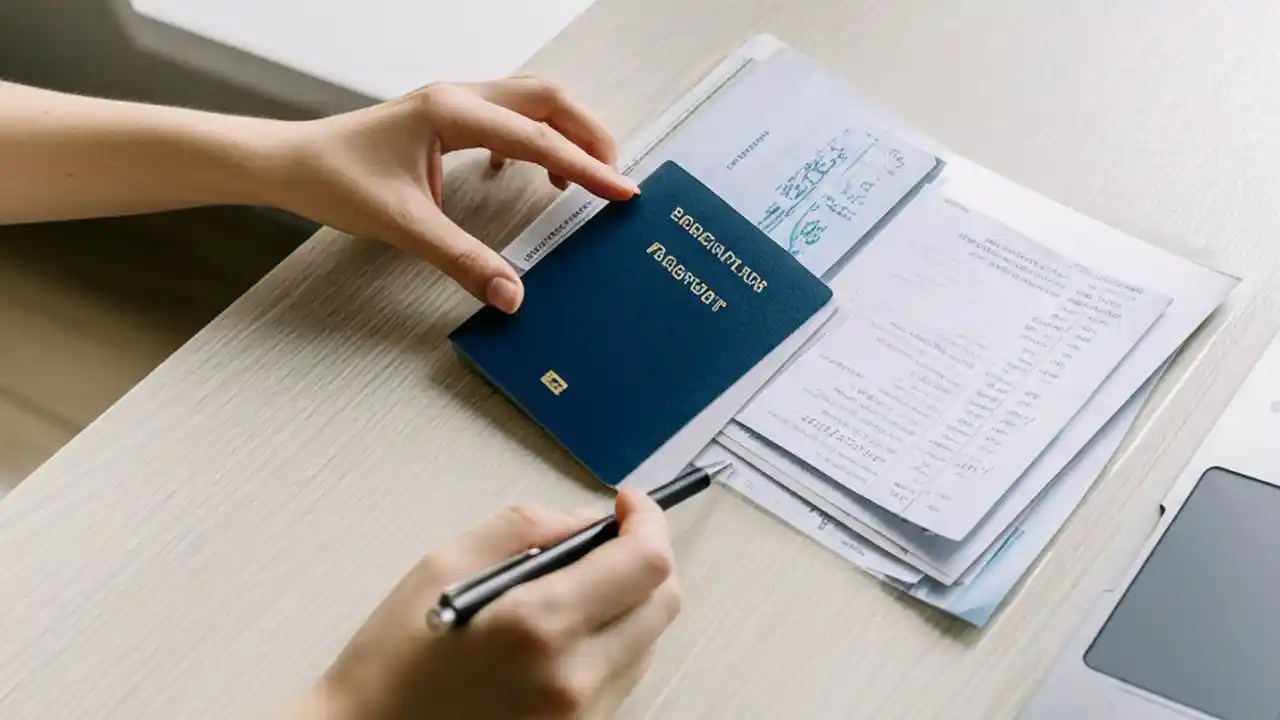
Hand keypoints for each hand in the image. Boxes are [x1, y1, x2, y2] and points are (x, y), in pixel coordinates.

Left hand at [273, 77, 637, 313]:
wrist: (291, 162)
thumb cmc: (336, 181)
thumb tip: (512, 295)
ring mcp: (452, 101)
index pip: (538, 139)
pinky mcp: (446, 116)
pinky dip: (534, 141)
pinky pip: (508, 116)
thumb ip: (463, 260)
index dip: (587, 167)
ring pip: (531, 102)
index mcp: (452, 113)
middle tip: (614, 182)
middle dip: (590, 137)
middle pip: (549, 100)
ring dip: (565, 134)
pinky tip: (526, 174)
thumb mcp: (404, 226)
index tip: (623, 192)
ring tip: (582, 180)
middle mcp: (458, 96)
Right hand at [285, 490, 681, 719]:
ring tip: (570, 594)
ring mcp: (583, 717)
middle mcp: (575, 677)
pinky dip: (610, 644)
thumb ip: (524, 528)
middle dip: (644, 557)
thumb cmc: (391, 665)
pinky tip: (561, 637)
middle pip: (664, 600)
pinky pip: (622, 679)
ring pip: (649, 640)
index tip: (628, 504)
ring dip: (626, 603)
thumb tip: (583, 522)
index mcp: (540, 624)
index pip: (646, 561)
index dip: (648, 520)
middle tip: (607, 539)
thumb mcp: (443, 564)